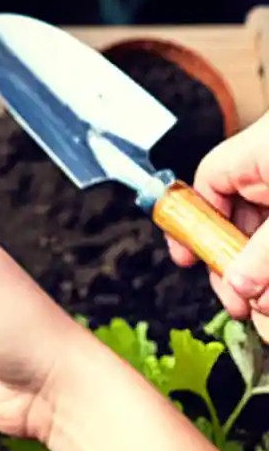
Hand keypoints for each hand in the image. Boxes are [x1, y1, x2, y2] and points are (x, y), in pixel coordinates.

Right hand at [168, 112, 268, 319]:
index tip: (189, 257)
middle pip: (237, 213)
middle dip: (233, 259)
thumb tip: (237, 285)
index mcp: (264, 147)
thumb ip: (264, 253)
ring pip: (265, 232)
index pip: (209, 181)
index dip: (195, 222)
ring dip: (261, 270)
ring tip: (264, 303)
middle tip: (235, 296)